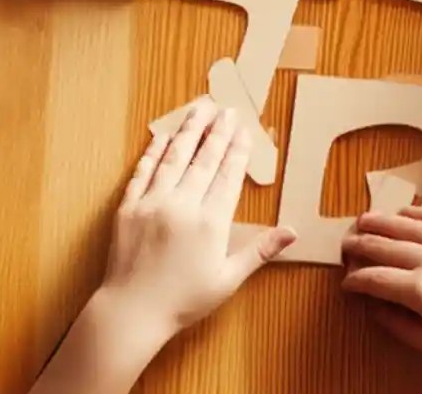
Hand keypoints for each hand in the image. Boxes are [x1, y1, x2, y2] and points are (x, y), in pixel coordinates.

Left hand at [101, 100, 296, 332]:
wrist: (131, 313)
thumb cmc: (183, 301)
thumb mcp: (228, 280)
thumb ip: (259, 251)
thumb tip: (293, 232)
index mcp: (210, 223)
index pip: (228, 175)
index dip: (237, 150)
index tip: (244, 129)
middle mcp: (182, 206)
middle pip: (203, 159)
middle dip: (217, 132)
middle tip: (227, 109)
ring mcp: (152, 204)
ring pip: (174, 158)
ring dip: (188, 131)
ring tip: (199, 108)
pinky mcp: (128, 208)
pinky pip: (142, 172)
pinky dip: (153, 152)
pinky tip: (161, 136)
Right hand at [340, 208, 421, 370]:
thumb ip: (397, 323)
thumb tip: (373, 306)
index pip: (375, 278)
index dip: (355, 280)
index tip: (347, 282)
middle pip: (386, 246)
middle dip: (360, 245)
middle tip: (346, 243)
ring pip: (409, 225)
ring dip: (382, 221)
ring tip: (364, 219)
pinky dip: (419, 212)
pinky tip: (404, 212)